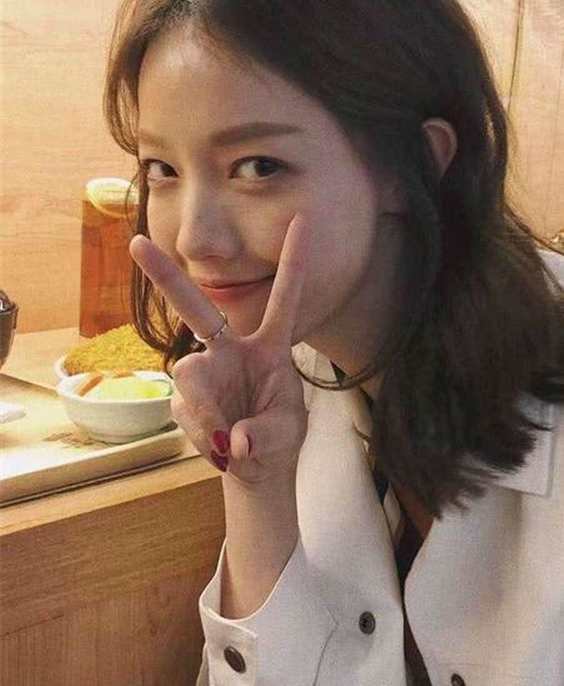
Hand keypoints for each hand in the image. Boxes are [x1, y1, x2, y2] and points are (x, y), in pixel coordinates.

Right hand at [129, 214, 310, 486]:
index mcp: (270, 346)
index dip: (293, 260)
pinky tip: (220, 447)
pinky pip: (186, 411)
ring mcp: (206, 373)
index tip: (304, 219)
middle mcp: (232, 350)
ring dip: (206, 408)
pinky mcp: (186, 400)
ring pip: (189, 373)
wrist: (256, 467)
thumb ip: (267, 433)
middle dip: (167, 276)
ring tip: (228, 438)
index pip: (285, 297)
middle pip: (197, 308)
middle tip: (138, 243)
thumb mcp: (287, 431)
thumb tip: (238, 439)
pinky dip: (203, 434)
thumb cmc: (279, 436)